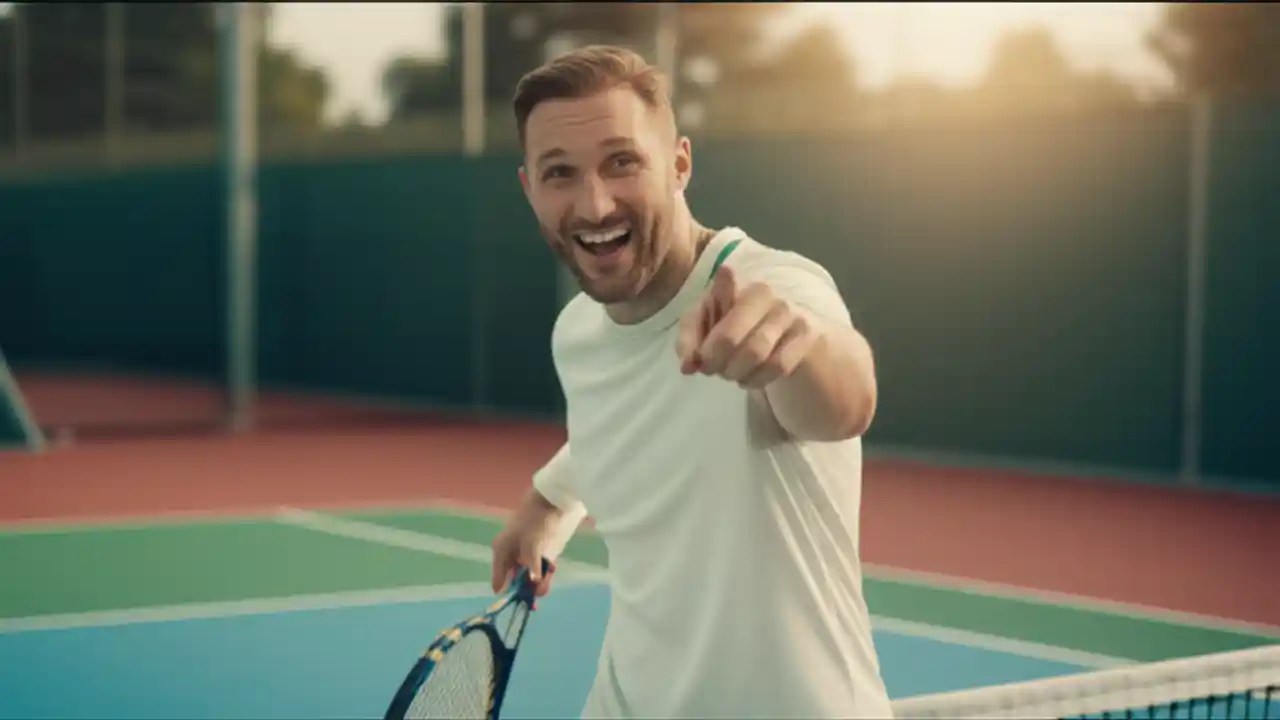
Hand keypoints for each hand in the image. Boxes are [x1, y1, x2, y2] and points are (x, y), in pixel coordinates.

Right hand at [490, 498, 560, 596]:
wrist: (552, 499)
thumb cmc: (536, 519)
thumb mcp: (533, 543)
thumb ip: (533, 565)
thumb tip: (534, 583)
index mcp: (502, 552)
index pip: (500, 581)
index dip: (509, 594)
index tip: (521, 603)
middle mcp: (511, 556)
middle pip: (516, 581)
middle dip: (527, 589)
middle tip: (540, 593)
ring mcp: (526, 554)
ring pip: (530, 576)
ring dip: (538, 582)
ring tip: (547, 581)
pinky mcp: (541, 552)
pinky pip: (541, 569)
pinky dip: (546, 574)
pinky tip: (551, 571)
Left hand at [675, 264, 822, 388]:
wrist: (782, 332)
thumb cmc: (733, 325)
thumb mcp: (704, 327)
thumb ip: (689, 341)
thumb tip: (688, 367)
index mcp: (731, 283)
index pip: (712, 301)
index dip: (699, 337)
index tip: (699, 356)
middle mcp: (763, 292)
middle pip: (729, 338)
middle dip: (715, 362)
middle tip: (711, 370)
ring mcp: (787, 312)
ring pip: (755, 353)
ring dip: (736, 372)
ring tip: (731, 373)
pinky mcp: (806, 334)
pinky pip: (778, 365)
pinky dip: (757, 379)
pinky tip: (749, 379)